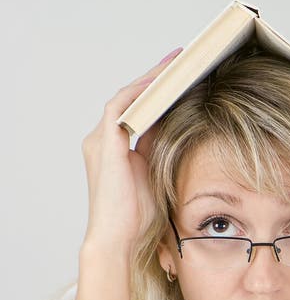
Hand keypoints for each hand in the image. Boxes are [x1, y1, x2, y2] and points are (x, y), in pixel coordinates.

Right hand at [80, 46, 182, 256]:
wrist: (118, 238)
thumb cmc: (136, 218)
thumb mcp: (155, 175)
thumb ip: (159, 150)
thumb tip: (178, 128)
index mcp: (114, 148)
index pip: (137, 112)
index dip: (157, 94)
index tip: (180, 78)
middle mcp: (102, 140)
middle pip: (131, 100)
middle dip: (156, 79)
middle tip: (181, 61)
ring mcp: (100, 141)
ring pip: (126, 98)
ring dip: (150, 80)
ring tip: (175, 64)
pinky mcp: (104, 144)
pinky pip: (121, 107)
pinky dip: (139, 93)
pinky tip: (160, 83)